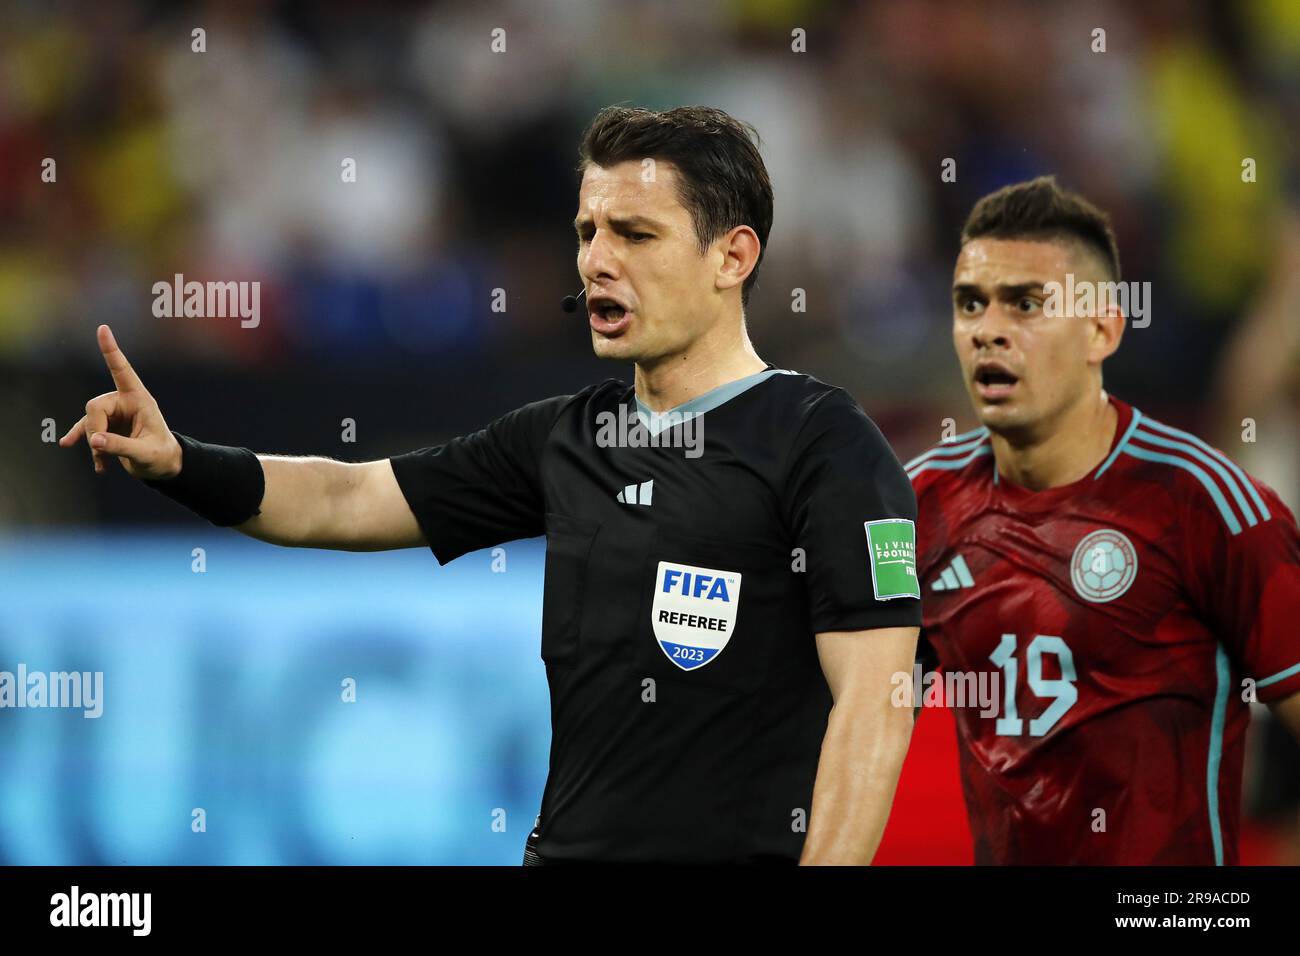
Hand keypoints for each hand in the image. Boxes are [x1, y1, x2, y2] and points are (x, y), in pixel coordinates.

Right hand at [59, 325, 182, 479]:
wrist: (163, 467)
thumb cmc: (161, 456)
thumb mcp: (144, 453)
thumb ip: (120, 446)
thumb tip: (95, 441)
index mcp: (139, 399)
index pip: (123, 371)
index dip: (112, 351)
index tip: (103, 329)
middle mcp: (125, 402)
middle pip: (95, 406)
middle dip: (95, 430)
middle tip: (103, 451)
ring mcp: (114, 415)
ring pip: (89, 421)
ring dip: (94, 444)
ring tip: (103, 464)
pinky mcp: (106, 427)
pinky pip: (88, 432)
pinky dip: (86, 446)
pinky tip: (77, 452)